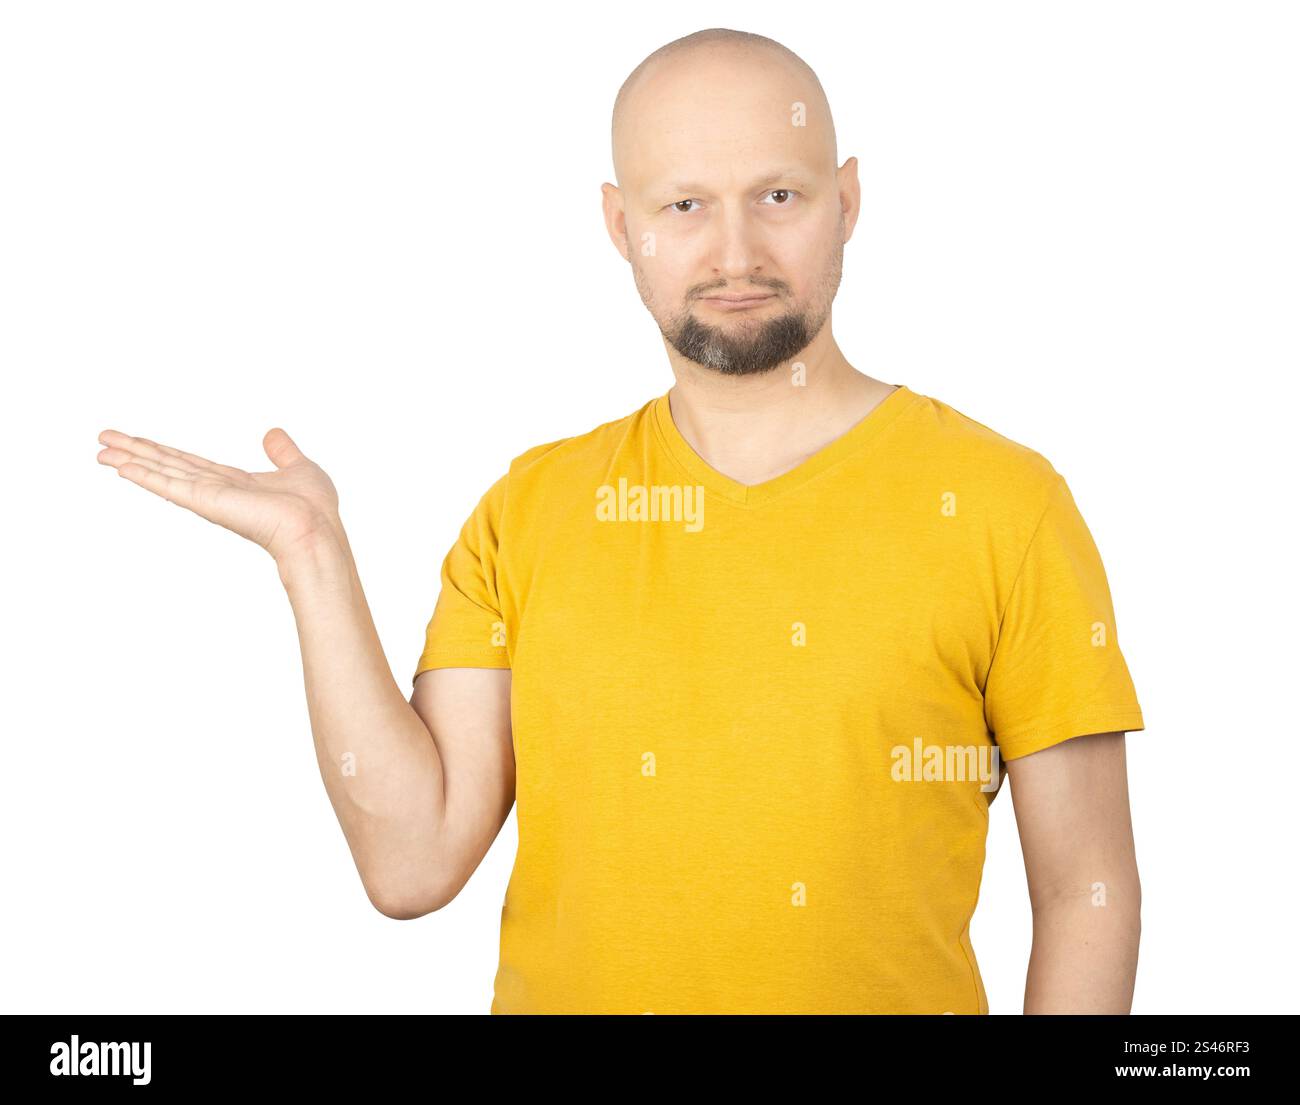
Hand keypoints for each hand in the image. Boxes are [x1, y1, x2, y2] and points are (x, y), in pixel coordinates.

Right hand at [97, 426, 343, 565]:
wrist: (316, 529)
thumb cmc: (315, 509)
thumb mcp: (299, 468)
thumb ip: (283, 451)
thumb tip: (274, 433)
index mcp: (234, 483)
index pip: (190, 463)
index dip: (162, 451)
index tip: (137, 441)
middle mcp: (216, 490)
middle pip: (167, 465)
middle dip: (136, 451)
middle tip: (103, 438)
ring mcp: (208, 497)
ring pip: (161, 472)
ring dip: (130, 460)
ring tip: (100, 449)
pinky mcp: (206, 501)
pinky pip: (169, 484)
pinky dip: (143, 475)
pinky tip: (120, 466)